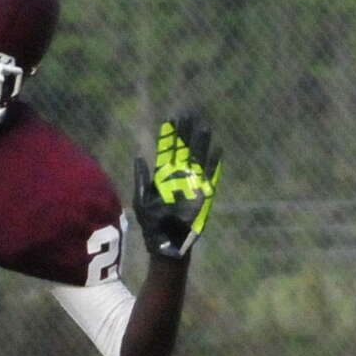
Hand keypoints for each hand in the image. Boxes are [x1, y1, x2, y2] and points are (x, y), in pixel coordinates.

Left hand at [133, 113, 221, 258]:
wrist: (165, 242)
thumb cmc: (151, 224)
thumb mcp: (141, 200)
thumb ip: (141, 179)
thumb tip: (139, 157)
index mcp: (164, 176)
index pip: (168, 150)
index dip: (170, 136)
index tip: (172, 119)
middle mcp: (179, 176)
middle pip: (184, 149)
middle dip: (187, 132)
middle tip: (190, 113)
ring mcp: (192, 184)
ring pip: (198, 158)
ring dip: (201, 142)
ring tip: (204, 125)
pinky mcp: (203, 194)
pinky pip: (210, 176)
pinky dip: (213, 164)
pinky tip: (217, 149)